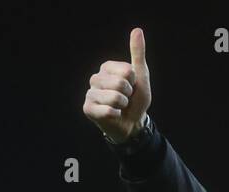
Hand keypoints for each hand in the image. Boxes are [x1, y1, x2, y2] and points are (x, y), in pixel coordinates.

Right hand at [82, 27, 153, 143]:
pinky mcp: (88, 108)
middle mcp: (96, 78)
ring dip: (123, 105)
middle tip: (125, 99)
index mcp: (107, 67)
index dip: (134, 82)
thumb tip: (137, 30)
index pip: (127, 71)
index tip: (131, 87)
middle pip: (120, 84)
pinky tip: (113, 115)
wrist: (132, 124)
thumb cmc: (136, 100)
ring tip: (120, 106)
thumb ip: (137, 54)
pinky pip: (107, 110)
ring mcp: (90, 93)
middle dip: (128, 95)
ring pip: (114, 97)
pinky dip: (116, 115)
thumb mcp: (141, 76)